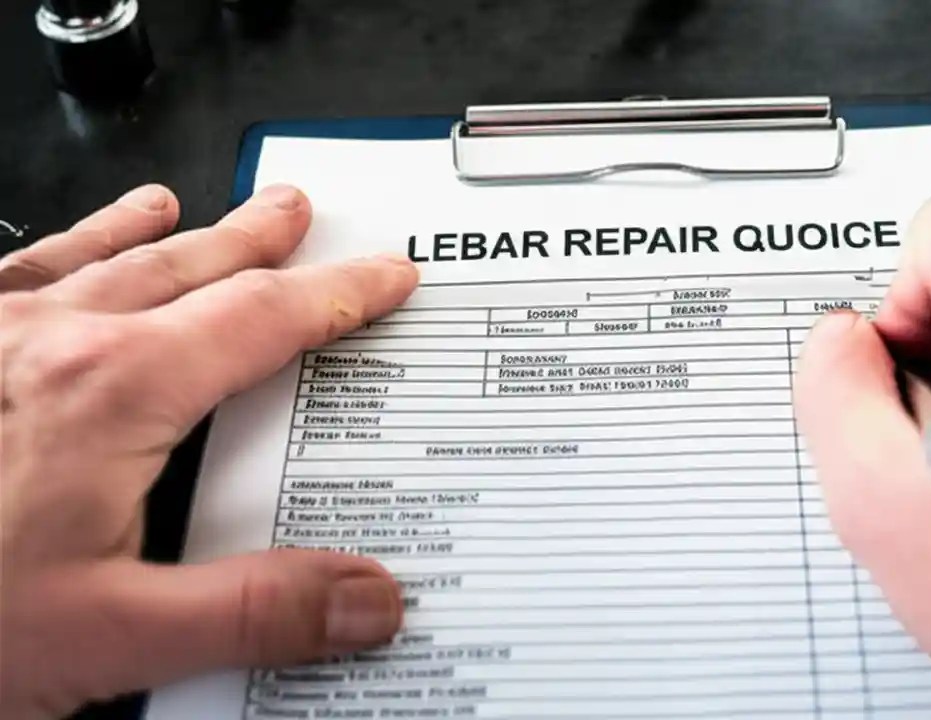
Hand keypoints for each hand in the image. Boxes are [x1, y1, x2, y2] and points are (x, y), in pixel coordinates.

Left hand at [0, 184, 417, 717]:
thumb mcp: (112, 637)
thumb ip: (253, 612)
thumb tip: (366, 600)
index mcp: (116, 392)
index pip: (262, 321)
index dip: (337, 295)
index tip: (382, 276)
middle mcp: (52, 342)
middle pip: (185, 268)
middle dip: (254, 238)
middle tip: (296, 212)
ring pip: (98, 260)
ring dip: (161, 233)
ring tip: (190, 207)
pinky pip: (13, 273)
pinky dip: (55, 250)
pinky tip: (58, 249)